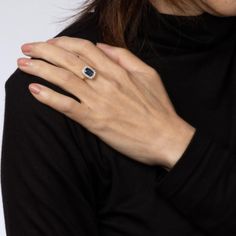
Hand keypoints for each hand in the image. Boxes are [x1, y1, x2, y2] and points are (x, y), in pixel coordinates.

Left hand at [17, 36, 195, 169]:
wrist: (165, 138)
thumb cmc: (159, 108)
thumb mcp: (149, 75)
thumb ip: (125, 57)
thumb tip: (103, 47)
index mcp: (118, 71)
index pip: (84, 49)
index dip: (63, 43)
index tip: (51, 43)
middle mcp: (106, 83)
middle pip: (68, 60)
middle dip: (44, 51)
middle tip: (28, 48)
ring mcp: (99, 102)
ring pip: (63, 79)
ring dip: (40, 69)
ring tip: (23, 64)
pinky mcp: (95, 121)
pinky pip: (67, 106)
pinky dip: (49, 97)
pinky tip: (35, 90)